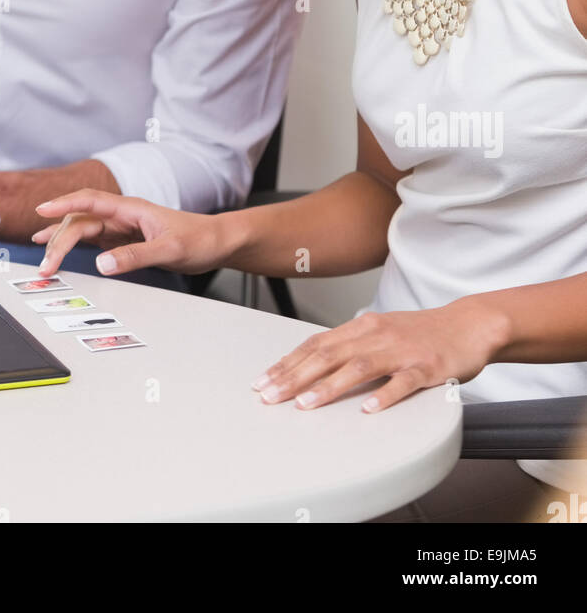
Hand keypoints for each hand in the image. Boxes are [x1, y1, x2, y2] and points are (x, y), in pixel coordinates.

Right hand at [32, 189, 224, 276]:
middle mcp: (122, 214)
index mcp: (131, 208)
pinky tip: (57, 247)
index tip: (42, 211)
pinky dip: (72, 243)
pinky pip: (91, 238)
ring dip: (62, 241)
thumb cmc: (199, 239)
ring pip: (83, 228)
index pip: (90, 201)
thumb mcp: (169, 250)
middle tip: (46, 265)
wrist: (217, 242)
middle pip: (80, 220)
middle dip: (59, 239)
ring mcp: (121, 226)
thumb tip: (102, 263)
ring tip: (42, 258)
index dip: (64, 204)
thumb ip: (136, 256)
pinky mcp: (123, 238)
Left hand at [251, 298, 510, 412]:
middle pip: (329, 355)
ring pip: (360, 367)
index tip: (263, 380)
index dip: (287, 362)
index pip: (316, 344)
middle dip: (295, 377)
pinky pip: (404, 382)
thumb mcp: (380, 332)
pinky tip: (368, 408)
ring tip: (306, 404)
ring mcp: (402, 350)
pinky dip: (384, 395)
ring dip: (329, 387)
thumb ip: (349, 345)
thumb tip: (312, 362)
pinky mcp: (428, 367)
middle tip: (270, 396)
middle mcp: (377, 335)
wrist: (469, 324)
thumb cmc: (422, 332)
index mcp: (362, 327)